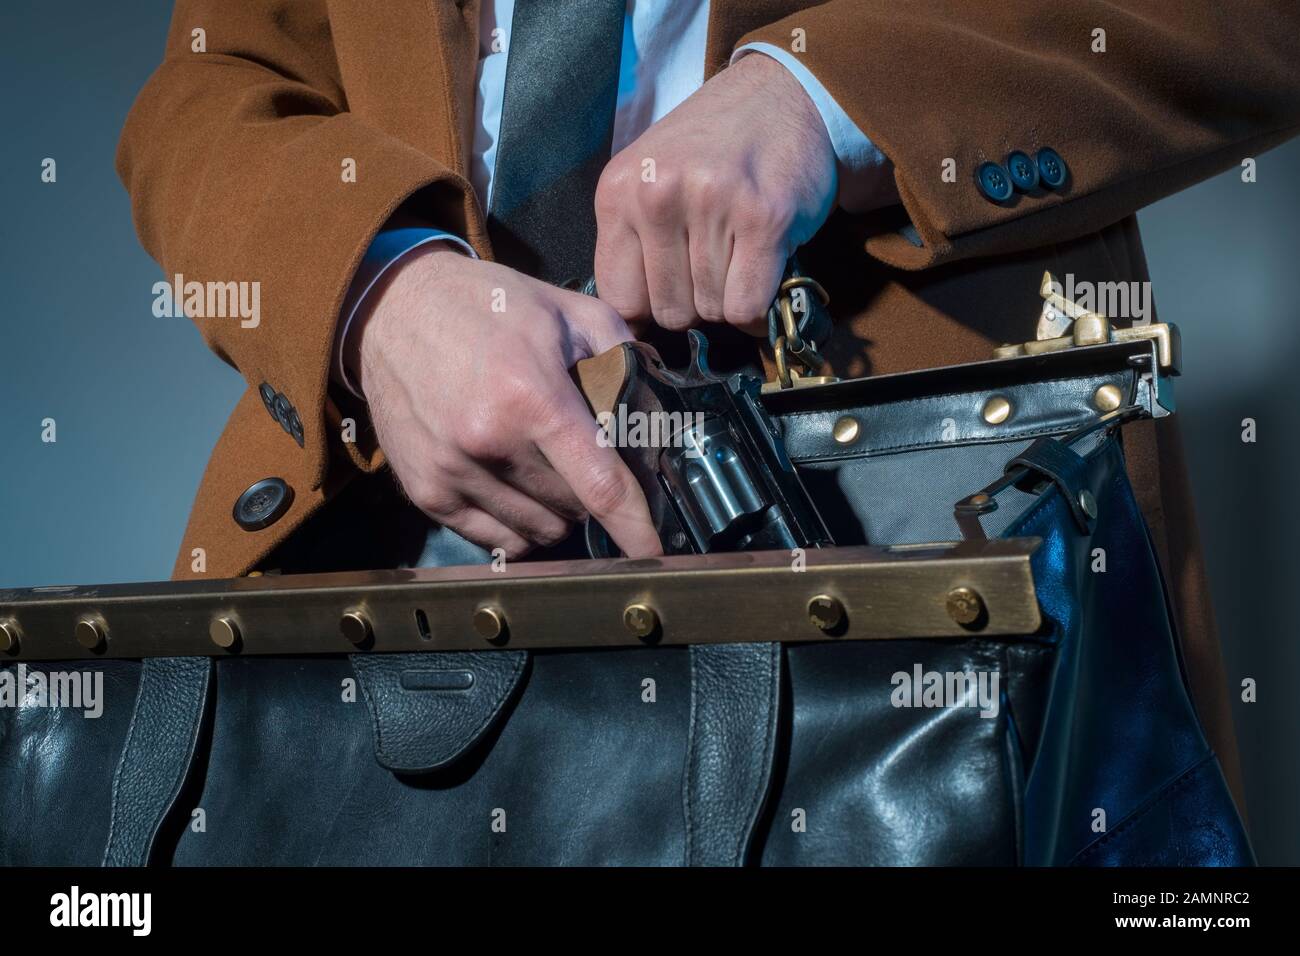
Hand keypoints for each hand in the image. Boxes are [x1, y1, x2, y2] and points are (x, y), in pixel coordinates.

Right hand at [352, 243, 662, 558]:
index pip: (599, 484)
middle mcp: (488, 442)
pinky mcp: (426, 491)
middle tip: (582, 455)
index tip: (654, 551)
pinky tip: (518, 489)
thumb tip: (654, 403)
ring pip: (538, 529)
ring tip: (546, 467)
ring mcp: (453, 471)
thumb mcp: (565, 309)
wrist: (391, 308)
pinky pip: (496, 539)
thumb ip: (621, 353)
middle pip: (573, 507)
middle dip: (591, 490)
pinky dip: (519, 525)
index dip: (634, 526)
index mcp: (531, 396)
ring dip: (556, 511)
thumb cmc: (481, 306)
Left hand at [594, 52, 836, 333]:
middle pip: (669, 312)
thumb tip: (633, 328)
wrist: (781, 94)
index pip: (620, 299)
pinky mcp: (764, 218)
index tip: (671, 291)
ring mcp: (712, 204)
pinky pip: (748, 305)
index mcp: (618, 190)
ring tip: (739, 253)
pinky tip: (761, 271)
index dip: (649, 308)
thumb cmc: (711, 148)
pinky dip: (758, 308)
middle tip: (713, 265)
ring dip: (730, 299)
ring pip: (712, 311)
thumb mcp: (647, 180)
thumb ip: (632, 242)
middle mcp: (658, 194)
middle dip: (695, 304)